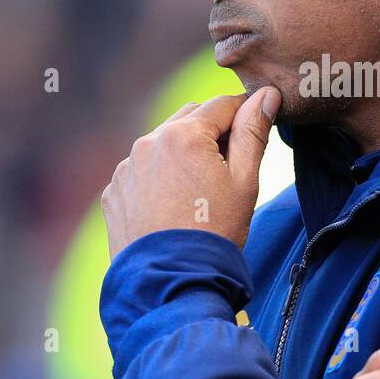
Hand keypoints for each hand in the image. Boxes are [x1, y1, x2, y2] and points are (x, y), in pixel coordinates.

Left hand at [101, 88, 280, 256]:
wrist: (172, 282)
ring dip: (182, 152)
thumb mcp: (244, 181)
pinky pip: (140, 170)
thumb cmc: (215, 232)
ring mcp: (126, 168)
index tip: (255, 127)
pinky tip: (173, 204)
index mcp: (183, 136)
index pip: (221, 104)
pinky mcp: (114, 192)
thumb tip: (266, 96)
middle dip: (211, 130)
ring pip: (162, 143)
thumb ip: (253, 132)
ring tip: (199, 189)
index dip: (243, 112)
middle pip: (189, 118)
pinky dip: (158, 176)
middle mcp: (148, 143)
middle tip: (230, 162)